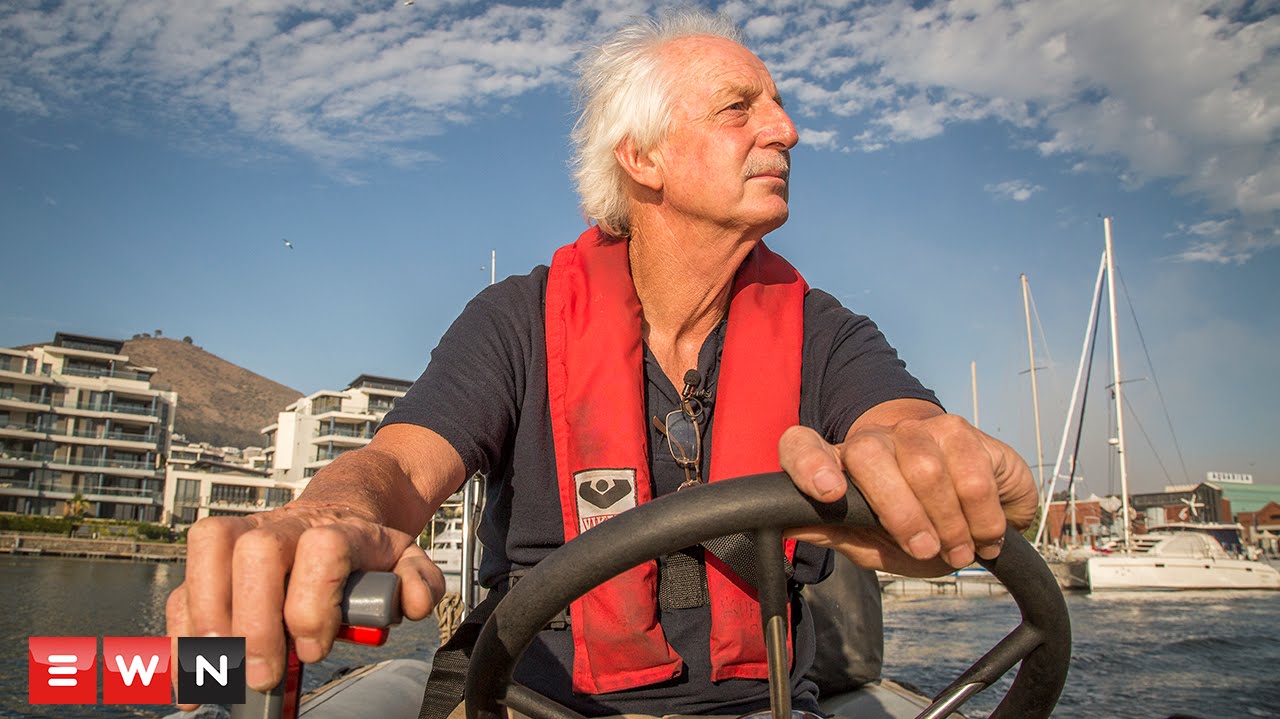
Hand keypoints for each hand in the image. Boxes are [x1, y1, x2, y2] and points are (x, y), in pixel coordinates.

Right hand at [165, 503, 444, 708]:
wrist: (339, 513)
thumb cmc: (365, 552)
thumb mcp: (406, 562)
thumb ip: (419, 582)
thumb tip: (411, 602)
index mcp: (339, 529)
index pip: (324, 549)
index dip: (314, 603)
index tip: (316, 647)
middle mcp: (288, 524)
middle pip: (258, 550)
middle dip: (256, 620)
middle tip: (265, 672)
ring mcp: (246, 533)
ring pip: (211, 551)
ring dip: (209, 621)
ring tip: (225, 673)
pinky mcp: (214, 558)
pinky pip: (183, 585)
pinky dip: (179, 636)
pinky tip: (190, 680)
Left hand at [779, 401, 1036, 576]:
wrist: (978, 517)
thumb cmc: (919, 532)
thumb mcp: (874, 545)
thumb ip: (835, 533)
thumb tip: (788, 527)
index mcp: (840, 466)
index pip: (802, 446)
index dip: (809, 463)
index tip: (828, 493)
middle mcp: (874, 439)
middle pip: (868, 454)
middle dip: (899, 512)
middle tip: (925, 549)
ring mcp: (917, 429)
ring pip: (924, 468)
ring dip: (948, 524)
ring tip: (958, 549)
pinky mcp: (960, 430)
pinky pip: (971, 477)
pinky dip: (981, 518)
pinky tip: (984, 534)